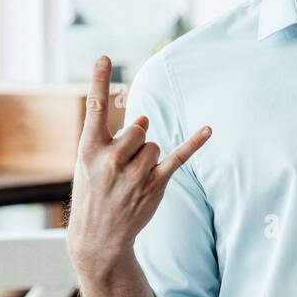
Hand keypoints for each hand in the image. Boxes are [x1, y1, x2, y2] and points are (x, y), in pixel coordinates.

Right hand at [66, 55, 211, 276]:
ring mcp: (133, 174)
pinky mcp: (154, 185)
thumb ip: (114, 139)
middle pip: (139, 128)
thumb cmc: (94, 196)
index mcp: (88, 150)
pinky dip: (194, 143)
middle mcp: (110, 160)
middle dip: (136, 142)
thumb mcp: (90, 166)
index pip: (95, 109)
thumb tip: (144, 119)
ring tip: (131, 181)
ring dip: (148, 158)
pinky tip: (208, 129)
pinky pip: (178, 157)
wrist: (97, 239)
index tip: (104, 57)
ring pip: (154, 145)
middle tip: (122, 167)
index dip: (100, 81)